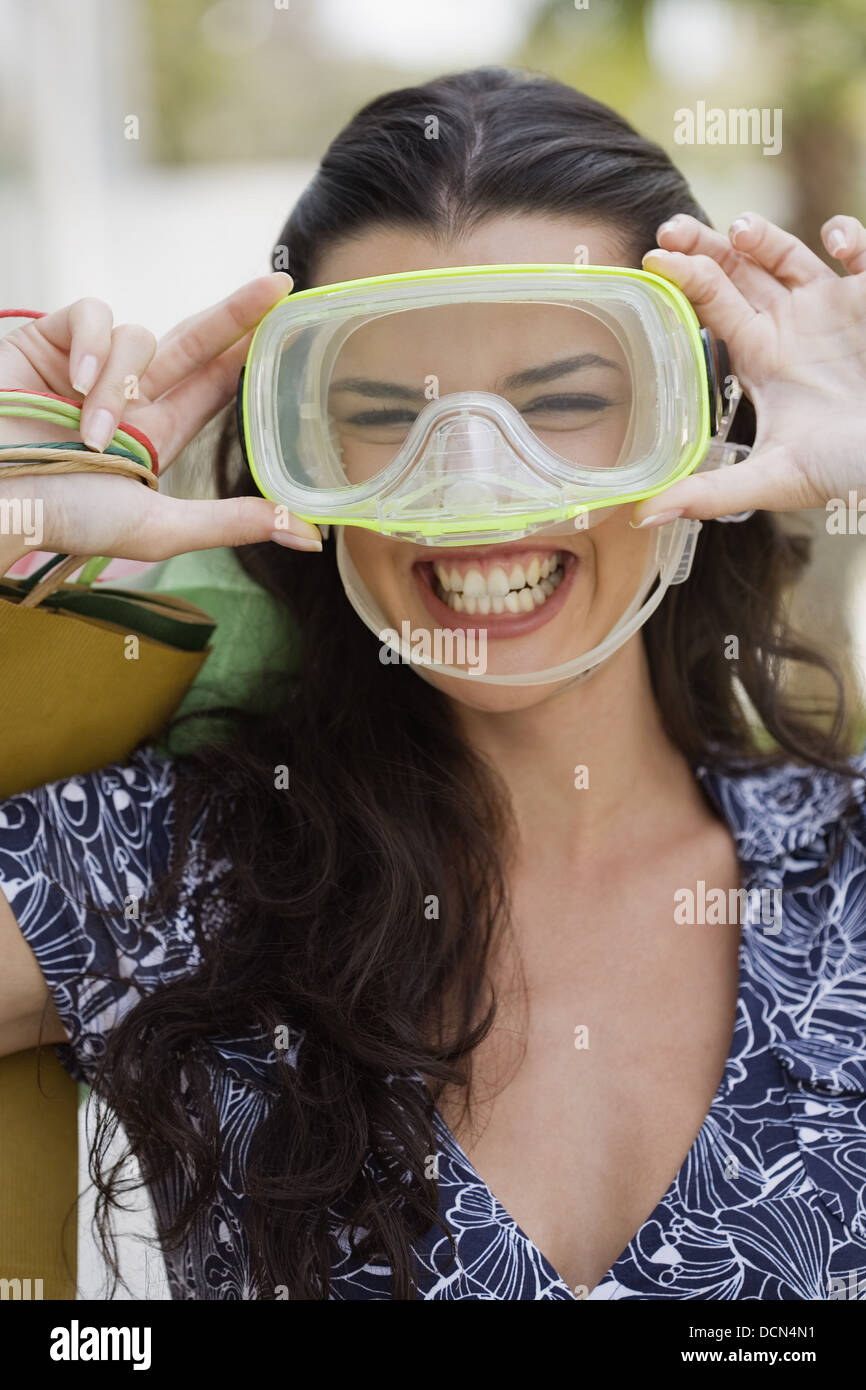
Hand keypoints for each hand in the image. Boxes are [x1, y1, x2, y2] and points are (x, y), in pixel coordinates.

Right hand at [0, 274, 320, 561]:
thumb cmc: (63, 517)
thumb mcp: (159, 528)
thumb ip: (233, 523)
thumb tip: (311, 537)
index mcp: (158, 435)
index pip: (217, 386)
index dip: (251, 356)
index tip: (291, 327)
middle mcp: (130, 396)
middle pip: (197, 341)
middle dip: (237, 312)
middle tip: (278, 283)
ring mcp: (90, 365)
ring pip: (139, 336)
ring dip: (119, 386)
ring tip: (91, 436)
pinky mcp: (52, 339)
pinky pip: (94, 315)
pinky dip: (92, 346)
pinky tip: (75, 383)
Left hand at [631, 212, 865, 525]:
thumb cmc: (846, 469)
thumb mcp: (777, 480)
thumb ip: (712, 494)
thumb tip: (642, 515)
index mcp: (761, 357)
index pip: (711, 306)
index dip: (684, 279)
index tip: (654, 259)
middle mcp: (790, 324)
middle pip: (737, 270)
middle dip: (705, 245)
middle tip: (672, 227)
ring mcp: (832, 305)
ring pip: (788, 253)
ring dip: (764, 236)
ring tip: (740, 229)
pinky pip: (861, 252)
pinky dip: (849, 237)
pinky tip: (834, 239)